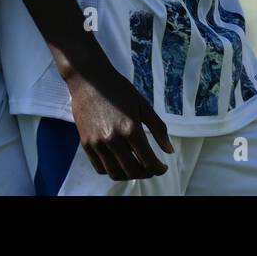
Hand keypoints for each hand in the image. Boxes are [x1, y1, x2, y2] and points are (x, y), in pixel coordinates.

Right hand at [66, 59, 173, 181]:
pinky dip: (111, 170)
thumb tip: (170, 151)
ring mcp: (97, 143)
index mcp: (131, 129)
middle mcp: (113, 139)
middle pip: (132, 171)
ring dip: (129, 176)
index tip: (163, 167)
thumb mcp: (143, 105)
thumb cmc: (119, 89)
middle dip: (146, 173)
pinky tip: (119, 163)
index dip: (159, 169)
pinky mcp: (86, 143)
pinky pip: (99, 167)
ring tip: (135, 168)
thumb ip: (158, 129)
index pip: (148, 161)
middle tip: (150, 168)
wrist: (89, 79)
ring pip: (115, 173)